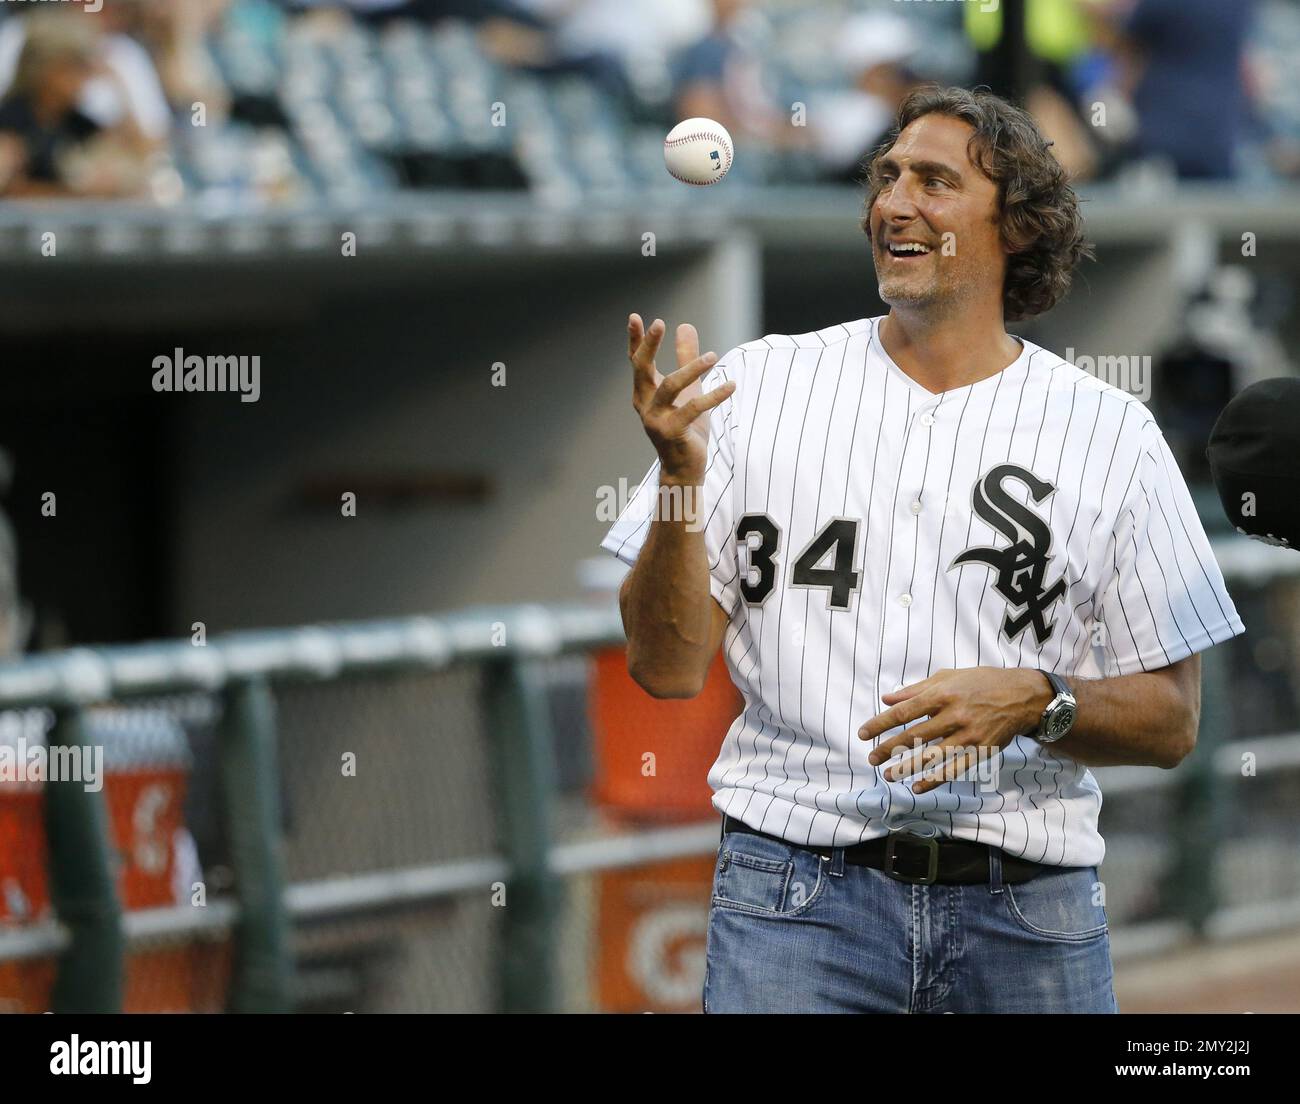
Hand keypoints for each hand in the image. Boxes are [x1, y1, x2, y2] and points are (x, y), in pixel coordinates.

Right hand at [627, 314, 734, 485]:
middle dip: (648, 345)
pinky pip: (693, 409)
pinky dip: (714, 396)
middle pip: (642, 369)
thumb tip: (684, 325)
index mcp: (645, 392)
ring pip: (670, 386)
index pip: (636, 361)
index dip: (635, 340)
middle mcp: (645, 403)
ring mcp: (655, 419)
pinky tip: (731, 385)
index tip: (635, 317)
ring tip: (713, 356)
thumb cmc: (684, 427)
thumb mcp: (687, 388)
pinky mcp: (672, 432)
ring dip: (691, 369)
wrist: (683, 468)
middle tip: (659, 323)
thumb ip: (685, 358)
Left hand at [857, 668, 1053, 794]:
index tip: (863, 733)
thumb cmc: (981, 682)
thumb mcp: (948, 677)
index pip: (904, 711)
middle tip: (871, 758)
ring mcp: (969, 735)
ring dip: (907, 767)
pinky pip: (955, 769)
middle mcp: (955, 714)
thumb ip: (916, 689)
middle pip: (914, 735)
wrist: (1022, 696)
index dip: (881, 723)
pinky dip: (934, 780)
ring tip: (888, 775)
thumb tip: (886, 698)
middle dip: (889, 749)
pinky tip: (917, 786)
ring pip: (932, 756)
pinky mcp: (981, 751)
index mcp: (943, 694)